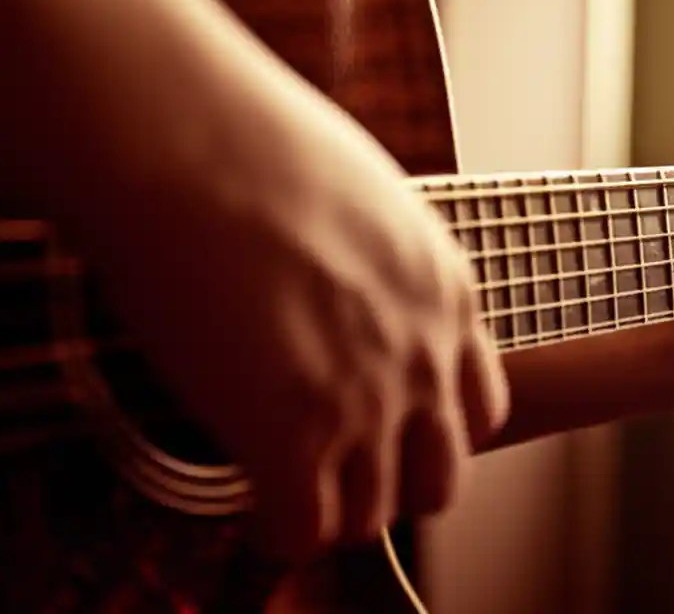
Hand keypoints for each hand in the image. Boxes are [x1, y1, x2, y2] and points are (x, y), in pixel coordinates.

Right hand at [80, 73, 508, 562]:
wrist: (193, 140)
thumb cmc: (257, 143)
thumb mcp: (364, 200)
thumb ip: (376, 264)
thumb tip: (340, 285)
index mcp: (447, 295)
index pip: (480, 408)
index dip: (430, 431)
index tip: (389, 430)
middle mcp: (423, 356)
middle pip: (441, 478)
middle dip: (392, 485)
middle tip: (337, 470)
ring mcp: (366, 401)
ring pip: (373, 515)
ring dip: (332, 511)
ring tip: (285, 489)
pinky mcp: (292, 434)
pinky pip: (304, 530)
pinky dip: (279, 533)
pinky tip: (251, 508)